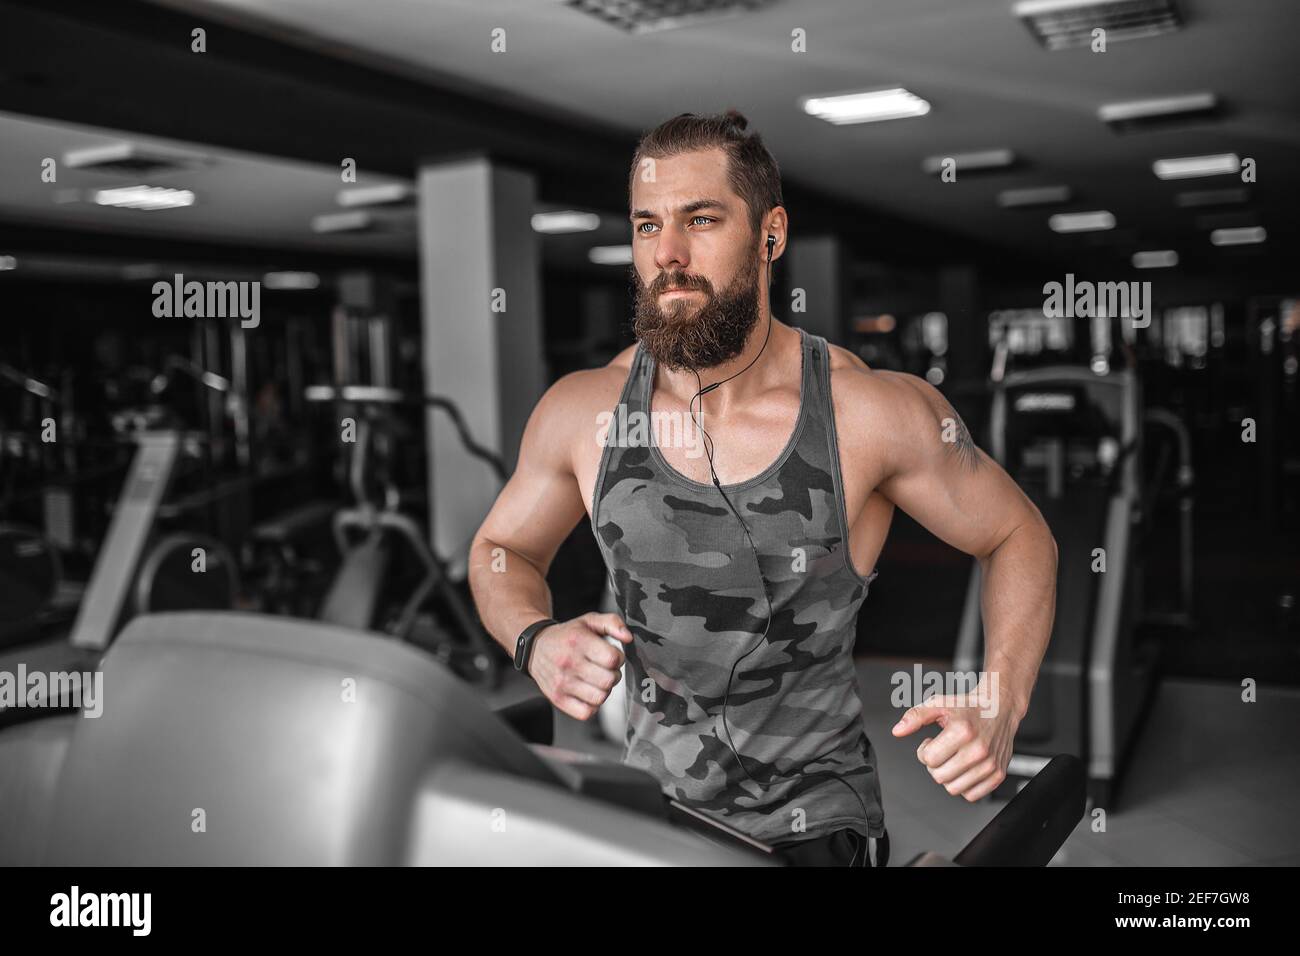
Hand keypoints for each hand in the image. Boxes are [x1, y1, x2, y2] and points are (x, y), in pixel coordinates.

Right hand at [527, 612, 632, 720]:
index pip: (612, 658)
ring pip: (599, 697)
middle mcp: (569, 662)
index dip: (618, 658)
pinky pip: (586, 712)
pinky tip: (589, 692)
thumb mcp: (589, 620)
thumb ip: (612, 622)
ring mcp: (562, 683)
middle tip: (606, 670)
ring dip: (604, 690)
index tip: (612, 656)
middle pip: (608, 680)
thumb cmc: (567, 635)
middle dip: (614, 675)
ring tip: (598, 680)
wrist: (536, 648)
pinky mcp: (558, 699)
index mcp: (578, 641)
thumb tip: (628, 638)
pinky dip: (592, 705)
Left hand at [891, 684, 1019, 800]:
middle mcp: (978, 749)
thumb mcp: (938, 704)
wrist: (999, 708)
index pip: (929, 759)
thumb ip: (915, 717)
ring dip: (948, 776)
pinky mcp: (998, 774)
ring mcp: (990, 764)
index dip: (924, 751)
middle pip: (939, 777)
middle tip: (942, 751)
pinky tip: (965, 768)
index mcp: (962, 731)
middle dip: (934, 765)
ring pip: (954, 789)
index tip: (931, 742)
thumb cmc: (969, 707)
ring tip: (953, 759)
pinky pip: (971, 795)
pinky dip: (964, 786)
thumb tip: (897, 731)